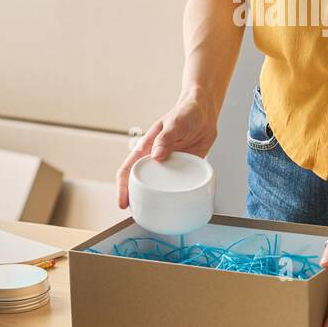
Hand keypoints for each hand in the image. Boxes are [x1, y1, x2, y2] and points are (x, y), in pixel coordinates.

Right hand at [116, 90, 217, 209]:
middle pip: (141, 183)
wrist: (205, 111)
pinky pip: (179, 184)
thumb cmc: (186, 112)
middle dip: (137, 200)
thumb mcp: (176, 123)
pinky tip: (180, 204)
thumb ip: (166, 138)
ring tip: (158, 215)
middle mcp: (156, 159)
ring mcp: (170, 165)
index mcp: (147, 148)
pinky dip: (178, 195)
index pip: (128, 170)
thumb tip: (156, 155)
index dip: (122, 188)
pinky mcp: (184, 168)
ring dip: (157, 200)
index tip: (122, 202)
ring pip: (160, 187)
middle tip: (141, 215)